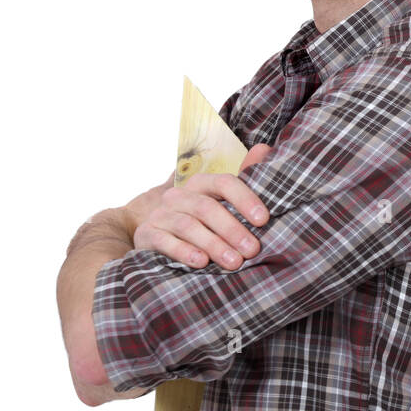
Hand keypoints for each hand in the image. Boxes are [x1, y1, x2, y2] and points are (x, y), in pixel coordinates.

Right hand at [129, 144, 273, 269]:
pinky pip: (164, 241)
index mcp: (201, 184)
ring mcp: (160, 214)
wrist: (158, 238)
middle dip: (232, 230)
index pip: (224, 182)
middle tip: (252, 250)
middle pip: (206, 207)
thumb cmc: (203, 221)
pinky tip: (201, 262)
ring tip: (234, 262)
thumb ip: (245, 177)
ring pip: (188, 226)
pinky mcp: (146, 234)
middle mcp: (178, 195)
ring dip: (214, 245)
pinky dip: (184, 251)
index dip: (245, 199)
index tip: (263, 220)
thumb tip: (263, 147)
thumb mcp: (224, 201)